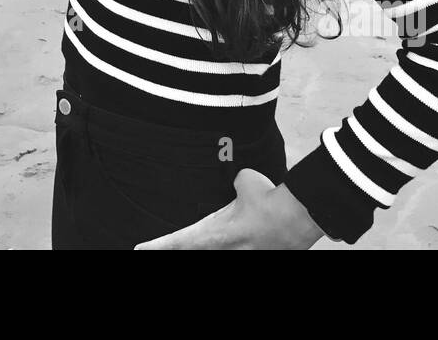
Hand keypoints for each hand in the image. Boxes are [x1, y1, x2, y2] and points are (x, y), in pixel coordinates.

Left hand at [134, 168, 325, 248]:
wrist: (298, 217)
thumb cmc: (269, 200)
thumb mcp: (245, 180)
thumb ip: (237, 183)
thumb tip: (241, 184)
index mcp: (215, 234)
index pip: (178, 241)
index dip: (157, 246)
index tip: (139, 249)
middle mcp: (226, 250)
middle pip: (194, 252)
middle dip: (175, 250)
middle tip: (155, 250)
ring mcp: (242, 255)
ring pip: (216, 254)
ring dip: (205, 246)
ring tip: (189, 244)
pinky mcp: (258, 255)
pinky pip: (239, 251)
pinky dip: (231, 246)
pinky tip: (238, 237)